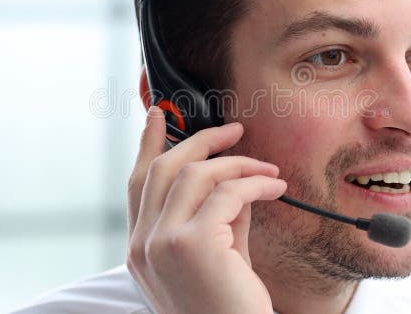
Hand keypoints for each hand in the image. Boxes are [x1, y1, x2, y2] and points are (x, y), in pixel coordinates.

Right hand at [126, 106, 286, 313]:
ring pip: (195, 174)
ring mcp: (162, 243)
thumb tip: (232, 179)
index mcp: (141, 248)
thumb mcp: (214, 254)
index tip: (158, 115)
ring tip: (267, 169)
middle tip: (233, 130)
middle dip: (201, 140)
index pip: (136, 183)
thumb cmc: (229, 305)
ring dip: (238, 162)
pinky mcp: (191, 244)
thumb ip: (215, 216)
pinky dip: (255, 184)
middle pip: (162, 168)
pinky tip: (275, 188)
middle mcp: (143, 244)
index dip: (147, 144)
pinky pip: (227, 193)